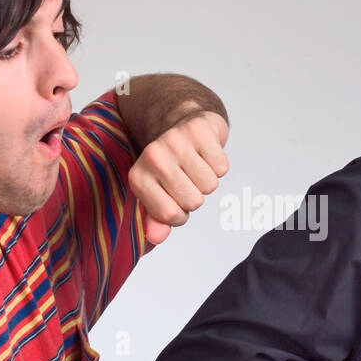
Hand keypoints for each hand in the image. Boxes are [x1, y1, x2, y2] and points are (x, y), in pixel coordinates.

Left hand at [128, 110, 229, 243]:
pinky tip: (205, 154)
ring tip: (196, 165)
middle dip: (196, 196)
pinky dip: (218, 165)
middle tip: (188, 179)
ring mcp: (174, 141)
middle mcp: (153, 157)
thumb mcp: (159, 194)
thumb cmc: (172, 166)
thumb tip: (156, 237)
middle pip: (194, 201)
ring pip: (210, 185)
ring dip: (207, 180)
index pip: (169, 215)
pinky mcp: (198, 130)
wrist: (183, 122)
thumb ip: (157, 219)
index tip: (176, 200)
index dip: (180, 215)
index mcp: (138, 177)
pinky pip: (221, 167)